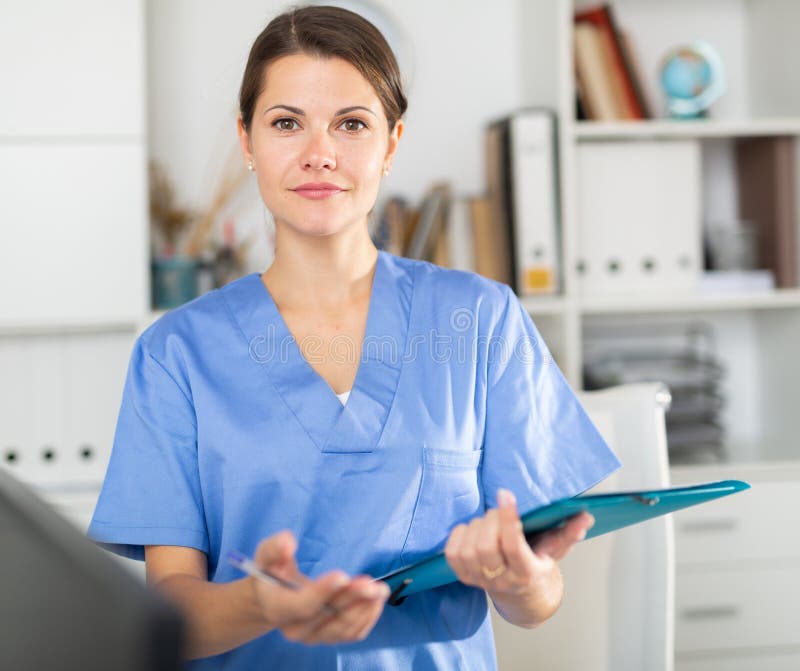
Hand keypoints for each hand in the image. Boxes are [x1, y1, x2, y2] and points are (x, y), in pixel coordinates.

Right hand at [250, 530, 390, 644]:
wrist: (272, 599)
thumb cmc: (271, 573)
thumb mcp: (266, 555)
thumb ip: (275, 547)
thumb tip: (288, 542)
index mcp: (278, 607)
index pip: (301, 605)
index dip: (322, 592)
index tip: (342, 576)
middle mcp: (295, 628)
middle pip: (328, 616)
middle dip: (352, 599)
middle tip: (370, 584)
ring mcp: (313, 636)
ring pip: (344, 628)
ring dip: (364, 609)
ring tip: (380, 589)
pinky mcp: (329, 637)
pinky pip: (352, 633)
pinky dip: (367, 617)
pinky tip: (377, 600)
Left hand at [444, 488, 593, 598]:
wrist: (523, 595)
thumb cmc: (540, 564)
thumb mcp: (557, 550)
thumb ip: (570, 533)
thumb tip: (586, 516)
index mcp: (527, 572)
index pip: (513, 547)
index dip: (508, 520)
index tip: (506, 494)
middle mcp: (502, 579)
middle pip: (486, 548)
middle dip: (491, 520)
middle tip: (499, 509)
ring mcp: (481, 580)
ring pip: (468, 550)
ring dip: (477, 526)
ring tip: (490, 521)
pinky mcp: (464, 577)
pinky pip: (453, 554)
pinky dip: (460, 535)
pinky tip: (473, 529)